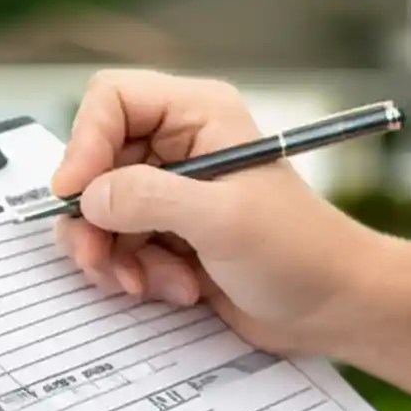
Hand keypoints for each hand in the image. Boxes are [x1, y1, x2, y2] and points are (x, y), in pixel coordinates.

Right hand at [53, 70, 386, 355]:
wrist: (335, 309)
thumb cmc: (301, 254)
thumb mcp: (223, 220)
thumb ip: (149, 199)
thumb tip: (87, 198)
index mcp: (198, 115)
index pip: (110, 101)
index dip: (84, 144)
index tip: (75, 196)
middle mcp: (177, 146)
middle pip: (93, 164)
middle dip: (93, 219)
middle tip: (98, 259)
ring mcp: (168, 193)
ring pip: (97, 213)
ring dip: (115, 256)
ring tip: (153, 282)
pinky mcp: (165, 235)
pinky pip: (115, 247)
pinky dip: (132, 274)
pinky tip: (175, 289)